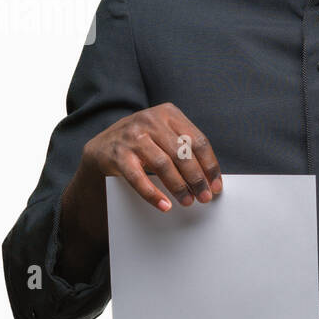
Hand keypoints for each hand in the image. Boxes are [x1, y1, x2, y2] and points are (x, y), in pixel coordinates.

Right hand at [81, 102, 222, 211]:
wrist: (102, 147)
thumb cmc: (142, 143)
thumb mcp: (164, 135)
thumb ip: (185, 147)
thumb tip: (209, 178)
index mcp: (169, 113)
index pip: (198, 141)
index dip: (210, 166)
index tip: (216, 185)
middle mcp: (150, 120)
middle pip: (182, 153)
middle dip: (196, 179)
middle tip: (204, 197)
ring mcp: (133, 136)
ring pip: (163, 165)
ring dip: (178, 187)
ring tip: (187, 201)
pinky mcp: (118, 154)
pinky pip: (138, 178)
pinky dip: (153, 194)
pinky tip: (164, 205)